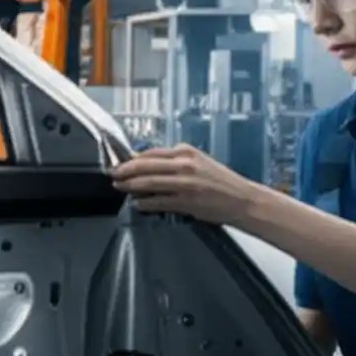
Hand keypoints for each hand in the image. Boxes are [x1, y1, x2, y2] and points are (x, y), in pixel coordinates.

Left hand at [109, 143, 263, 225]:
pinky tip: (137, 204)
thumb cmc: (221, 182)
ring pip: (149, 183)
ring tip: (119, 187)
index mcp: (186, 152)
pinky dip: (145, 203)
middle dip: (125, 171)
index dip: (131, 159)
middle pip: (145, 166)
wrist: (243, 200)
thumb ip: (175, 161)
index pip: (150, 153)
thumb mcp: (198, 162)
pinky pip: (159, 202)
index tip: (120, 163)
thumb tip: (147, 163)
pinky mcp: (187, 201)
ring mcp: (185, 183)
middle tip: (113, 175)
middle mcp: (184, 164)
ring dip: (130, 186)